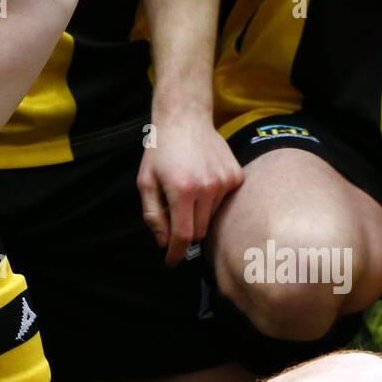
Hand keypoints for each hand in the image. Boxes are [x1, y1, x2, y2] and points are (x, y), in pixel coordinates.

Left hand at [137, 113, 243, 266]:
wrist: (186, 119)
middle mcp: (207, 187)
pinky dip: (211, 201)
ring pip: (210, 218)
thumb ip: (153, 216)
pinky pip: (223, 203)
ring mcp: (225, 181)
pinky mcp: (236, 176)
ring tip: (187, 191)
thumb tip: (164, 242)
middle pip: (198, 231)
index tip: (171, 262)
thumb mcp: (145, 183)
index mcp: (182, 190)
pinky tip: (202, 183)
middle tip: (173, 214)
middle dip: (184, 232)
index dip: (176, 254)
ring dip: (197, 215)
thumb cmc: (160, 152)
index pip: (183, 236)